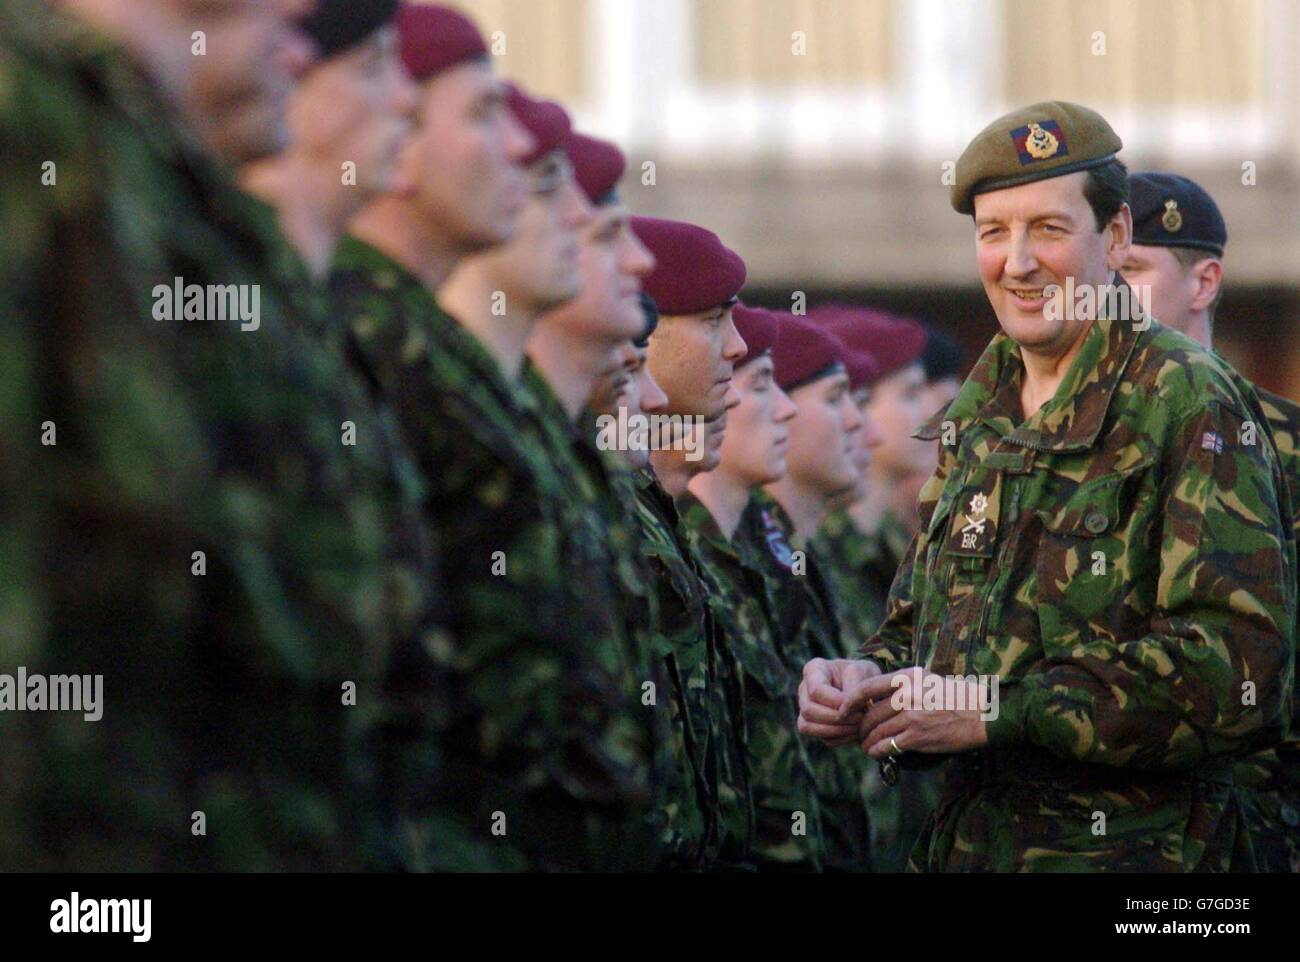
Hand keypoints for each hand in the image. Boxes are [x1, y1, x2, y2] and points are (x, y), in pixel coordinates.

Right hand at [797, 658, 880, 746]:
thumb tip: (843, 710)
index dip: (836, 702)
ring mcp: (807, 709)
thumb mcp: (862, 671)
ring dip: (836, 730)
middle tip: (859, 717)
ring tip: (858, 726)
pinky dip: (841, 738)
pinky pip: (822, 738)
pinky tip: (856, 731)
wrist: (867, 688)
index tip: (856, 704)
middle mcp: (804, 689)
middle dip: (835, 718)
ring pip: (808, 727)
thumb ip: (853, 686)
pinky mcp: (815, 726)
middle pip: (808, 710)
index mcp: (814, 669)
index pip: (816, 690)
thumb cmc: (863, 675)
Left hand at [839, 667, 988, 757]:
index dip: (850, 701)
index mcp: (907, 677)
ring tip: (866, 746)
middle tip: (858, 734)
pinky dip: (877, 751)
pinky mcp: (918, 736)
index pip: (866, 687)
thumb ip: (903, 685)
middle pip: (870, 714)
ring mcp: (911, 716)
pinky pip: (887, 746)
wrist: (983, 714)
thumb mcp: (928, 679)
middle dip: (860, 727)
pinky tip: (876, 753)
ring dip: (867, 741)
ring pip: (876, 731)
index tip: (843, 710)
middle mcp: (906, 694)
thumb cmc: (956, 697)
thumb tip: (877, 696)